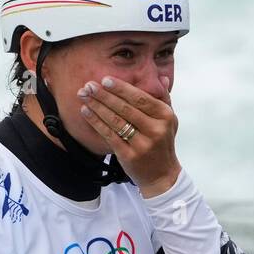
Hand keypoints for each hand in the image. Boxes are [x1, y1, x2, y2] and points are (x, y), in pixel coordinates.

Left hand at [77, 75, 180, 196]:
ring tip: (83, 96)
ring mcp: (142, 144)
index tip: (105, 80)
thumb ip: (164, 98)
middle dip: (104, 95)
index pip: (140, 98)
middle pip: (125, 108)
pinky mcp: (129, 156)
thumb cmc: (162, 144)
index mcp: (165, 116)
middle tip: (88, 85)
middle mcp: (155, 129)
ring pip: (115, 121)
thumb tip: (162, 78)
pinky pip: (109, 135)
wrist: (162, 176)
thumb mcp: (170, 121)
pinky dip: (96, 122)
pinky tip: (86, 112)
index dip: (121, 88)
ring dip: (97, 106)